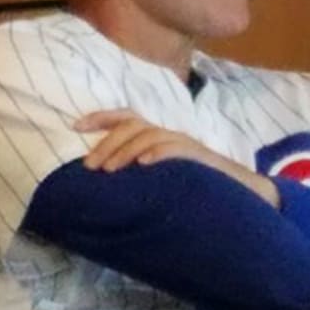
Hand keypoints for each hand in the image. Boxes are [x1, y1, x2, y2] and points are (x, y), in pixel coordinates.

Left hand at [76, 109, 227, 171]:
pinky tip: (144, 164)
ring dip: (125, 151)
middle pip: (133, 125)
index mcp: (156, 137)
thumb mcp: (158, 175)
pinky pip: (176, 149)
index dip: (100, 117)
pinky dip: (158, 153)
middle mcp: (168, 135)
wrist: (234, 191)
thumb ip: (136, 171)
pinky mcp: (198, 157)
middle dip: (107, 143)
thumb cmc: (191, 185)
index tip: (75, 126)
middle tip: (90, 166)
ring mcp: (183, 144)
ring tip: (110, 170)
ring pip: (149, 135)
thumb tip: (102, 179)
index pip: (126, 118)